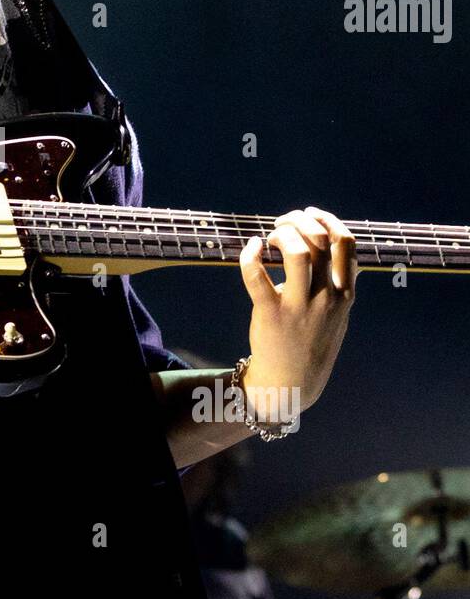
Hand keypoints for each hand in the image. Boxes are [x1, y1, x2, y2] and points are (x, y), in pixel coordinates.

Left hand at [239, 206, 357, 413]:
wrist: (292, 383)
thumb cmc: (312, 341)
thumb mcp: (339, 313)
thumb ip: (341, 283)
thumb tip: (338, 248)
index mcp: (345, 293)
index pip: (346, 243)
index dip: (328, 220)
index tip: (310, 215)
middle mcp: (327, 297)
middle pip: (321, 241)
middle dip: (300, 221)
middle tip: (283, 223)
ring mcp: (300, 307)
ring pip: (297, 253)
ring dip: (282, 234)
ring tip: (271, 239)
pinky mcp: (271, 315)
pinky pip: (257, 277)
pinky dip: (251, 255)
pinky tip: (252, 249)